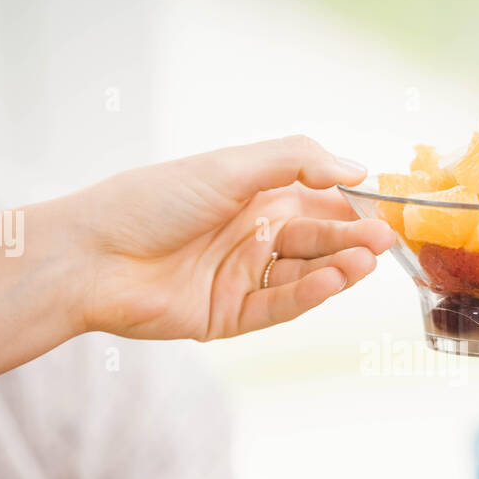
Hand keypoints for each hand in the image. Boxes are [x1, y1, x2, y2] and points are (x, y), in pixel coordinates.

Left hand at [65, 135, 394, 340]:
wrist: (92, 255)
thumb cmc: (151, 200)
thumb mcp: (228, 166)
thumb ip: (295, 161)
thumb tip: (355, 168)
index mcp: (251, 196)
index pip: (316, 200)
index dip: (351, 204)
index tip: (386, 206)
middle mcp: (249, 237)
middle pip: (315, 239)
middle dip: (351, 238)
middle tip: (386, 239)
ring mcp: (241, 279)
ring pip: (303, 275)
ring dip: (338, 267)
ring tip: (368, 260)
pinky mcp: (229, 317)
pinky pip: (278, 306)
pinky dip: (309, 294)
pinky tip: (334, 280)